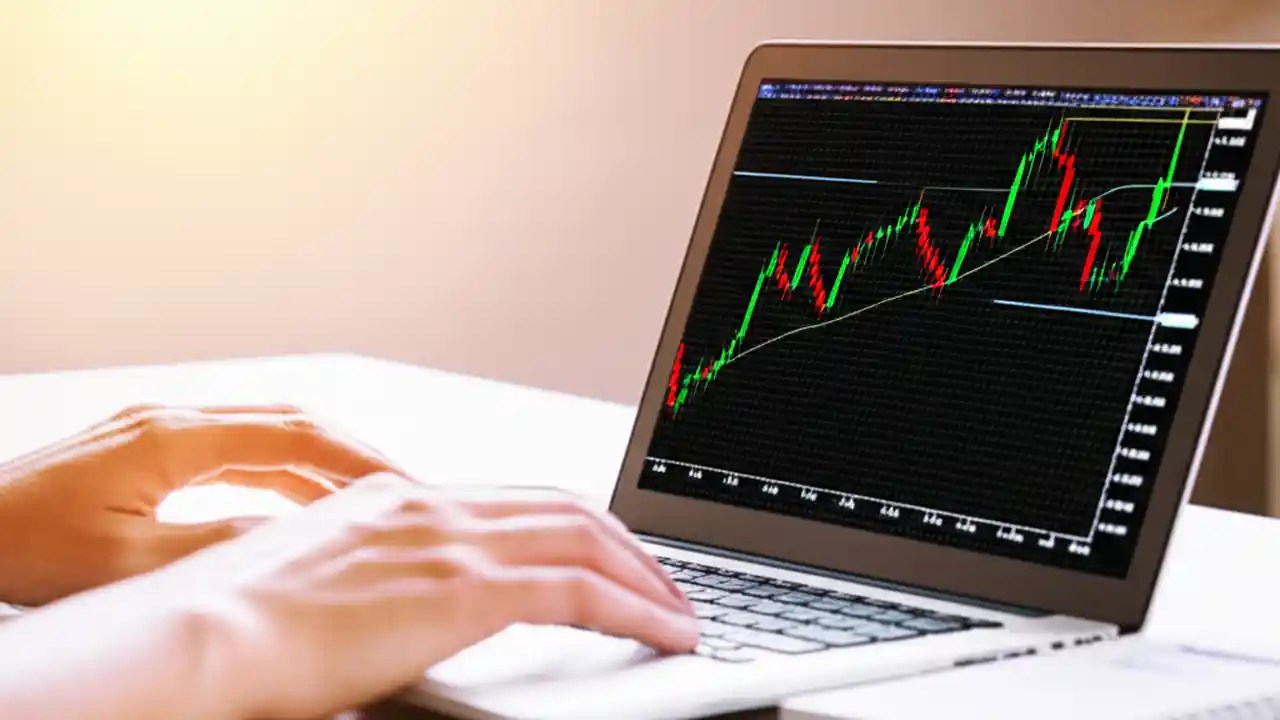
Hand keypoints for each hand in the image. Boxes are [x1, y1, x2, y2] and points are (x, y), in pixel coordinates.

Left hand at [0, 404, 399, 605]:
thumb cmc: (19, 550)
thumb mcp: (129, 565)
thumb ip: (219, 547)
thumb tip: (294, 542)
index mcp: (171, 439)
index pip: (291, 434)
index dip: (353, 458)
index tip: (398, 483)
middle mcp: (167, 420)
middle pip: (285, 421)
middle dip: (347, 452)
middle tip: (398, 486)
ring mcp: (153, 429)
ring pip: (260, 431)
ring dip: (315, 460)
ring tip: (361, 497)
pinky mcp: (141, 448)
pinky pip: (230, 447)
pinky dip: (276, 469)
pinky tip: (294, 499)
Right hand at [160, 474, 696, 718]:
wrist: (198, 638)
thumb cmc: (234, 630)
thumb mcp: (319, 587)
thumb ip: (377, 585)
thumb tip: (404, 610)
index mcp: (397, 502)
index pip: (514, 502)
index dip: (574, 528)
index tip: (606, 555)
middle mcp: (432, 506)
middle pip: (563, 510)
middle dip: (625, 545)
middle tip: (662, 581)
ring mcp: (452, 541)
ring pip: (586, 540)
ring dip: (644, 575)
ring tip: (676, 610)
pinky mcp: (466, 589)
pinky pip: (580, 591)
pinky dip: (635, 608)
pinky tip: (663, 632)